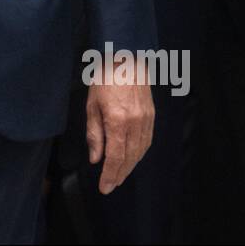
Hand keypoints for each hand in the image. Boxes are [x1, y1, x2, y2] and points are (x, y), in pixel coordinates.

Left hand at [86, 61, 153, 193]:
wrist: (126, 57)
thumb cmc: (105, 78)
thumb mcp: (92, 105)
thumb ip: (95, 134)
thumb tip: (96, 159)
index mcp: (118, 120)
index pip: (115, 156)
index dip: (110, 175)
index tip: (104, 187)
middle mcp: (135, 122)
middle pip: (129, 157)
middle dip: (119, 175)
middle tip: (110, 186)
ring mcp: (146, 119)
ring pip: (140, 152)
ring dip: (129, 166)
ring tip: (119, 176)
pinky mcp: (152, 116)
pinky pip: (147, 141)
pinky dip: (138, 154)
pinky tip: (131, 158)